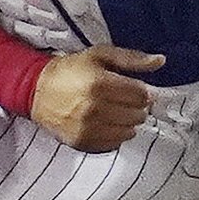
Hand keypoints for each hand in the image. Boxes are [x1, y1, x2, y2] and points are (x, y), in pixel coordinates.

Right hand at [30, 44, 163, 152]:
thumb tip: (160, 61)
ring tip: (117, 112)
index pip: (141, 95)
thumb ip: (133, 59)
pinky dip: (117, 135)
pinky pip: (114, 144)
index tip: (139, 90)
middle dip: (137, 107)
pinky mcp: (81, 142)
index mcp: (100, 83)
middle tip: (127, 100)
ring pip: (129, 131)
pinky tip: (109, 123)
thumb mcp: (101, 55)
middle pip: (137, 114)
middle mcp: (94, 108)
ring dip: (129, 122)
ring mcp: (87, 128)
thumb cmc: (72, 70)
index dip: (144, 92)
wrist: (38, 90)